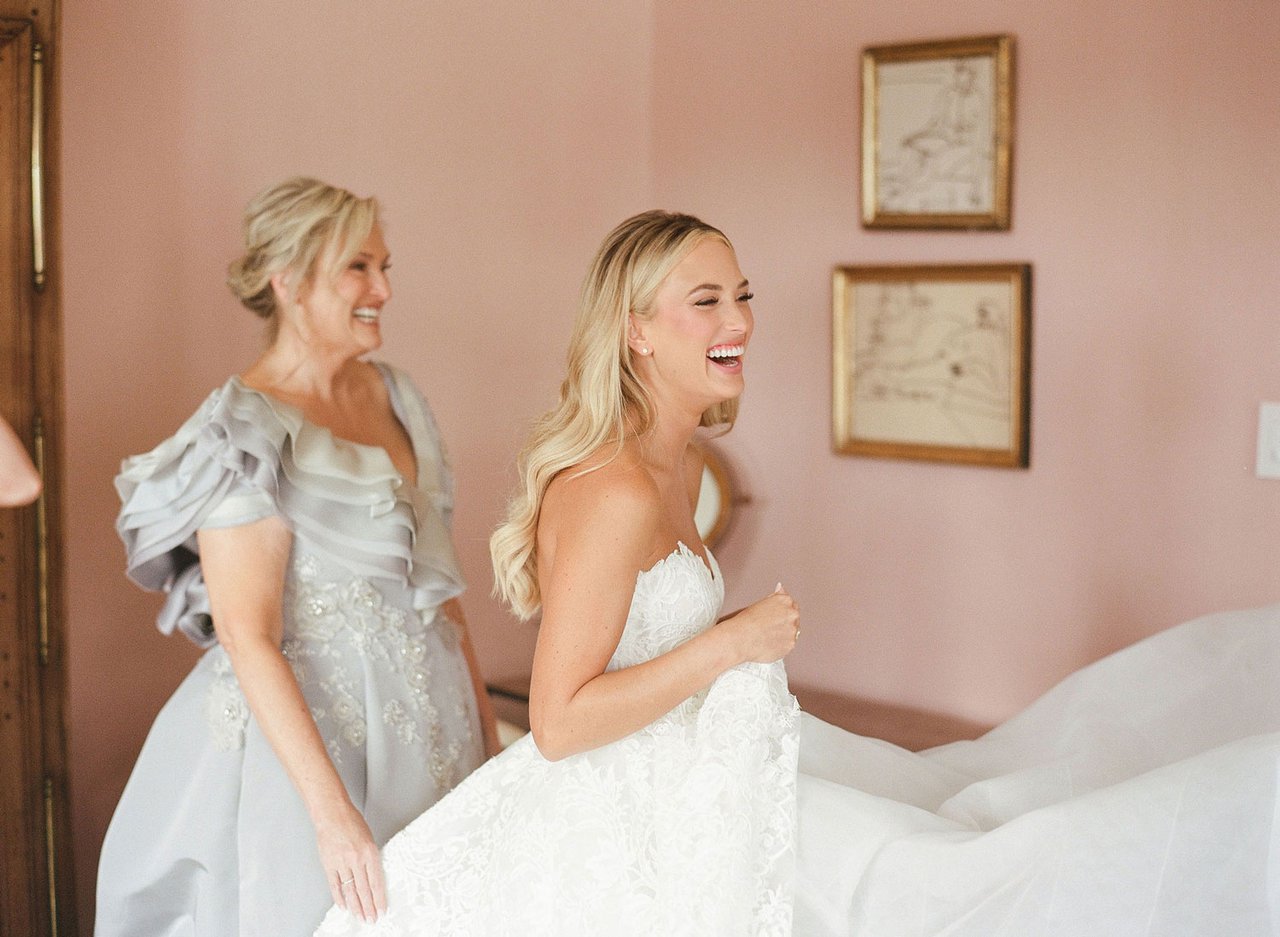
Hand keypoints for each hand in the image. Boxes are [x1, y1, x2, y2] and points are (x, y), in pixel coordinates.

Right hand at [315, 800, 385, 922]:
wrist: (332, 813)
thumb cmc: (351, 821)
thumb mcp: (369, 838)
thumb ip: (371, 858)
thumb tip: (374, 876)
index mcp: (370, 852)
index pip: (377, 882)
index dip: (379, 899)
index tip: (382, 910)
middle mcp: (357, 859)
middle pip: (364, 890)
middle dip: (369, 907)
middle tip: (371, 919)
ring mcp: (342, 863)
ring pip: (350, 891)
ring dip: (356, 906)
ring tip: (360, 917)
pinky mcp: (329, 864)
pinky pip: (335, 885)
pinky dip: (339, 897)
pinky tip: (344, 906)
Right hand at [722, 584, 799, 664]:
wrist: (739, 638)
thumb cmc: (745, 621)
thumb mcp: (760, 603)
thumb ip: (775, 597)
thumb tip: (781, 587)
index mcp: (785, 600)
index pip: (791, 604)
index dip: (783, 611)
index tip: (776, 617)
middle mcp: (792, 613)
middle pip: (794, 618)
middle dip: (785, 622)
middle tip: (769, 628)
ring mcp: (792, 630)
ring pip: (793, 632)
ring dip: (784, 633)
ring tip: (767, 637)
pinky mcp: (790, 644)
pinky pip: (788, 644)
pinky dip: (781, 645)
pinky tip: (769, 644)